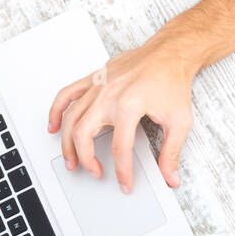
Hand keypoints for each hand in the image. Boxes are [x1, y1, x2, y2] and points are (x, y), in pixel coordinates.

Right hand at [48, 35, 198, 193]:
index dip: (122, 172)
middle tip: (94, 172)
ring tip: (70, 160)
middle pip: (84, 135)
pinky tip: (55, 126)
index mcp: (129, 106)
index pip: (119, 149)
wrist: (170, 53)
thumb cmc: (173, 81)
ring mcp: (99, 85)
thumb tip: (170, 176)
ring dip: (67, 143)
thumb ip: (172, 152)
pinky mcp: (95, 77)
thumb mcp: (180, 121)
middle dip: (86, 159)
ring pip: (72, 118)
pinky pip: (67, 94)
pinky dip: (57, 110)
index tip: (125, 182)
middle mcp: (109, 95)